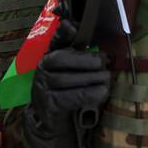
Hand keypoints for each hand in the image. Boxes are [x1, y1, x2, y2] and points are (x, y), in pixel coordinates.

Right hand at [24, 20, 110, 147]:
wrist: (51, 122)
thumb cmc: (66, 91)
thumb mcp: (72, 72)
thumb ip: (79, 56)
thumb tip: (89, 39)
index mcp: (48, 57)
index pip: (55, 41)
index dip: (63, 33)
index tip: (71, 26)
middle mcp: (41, 70)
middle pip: (62, 60)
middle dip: (86, 60)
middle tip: (104, 62)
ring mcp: (42, 88)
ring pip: (67, 79)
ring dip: (91, 78)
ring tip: (106, 78)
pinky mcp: (49, 104)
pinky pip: (71, 97)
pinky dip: (88, 94)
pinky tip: (102, 92)